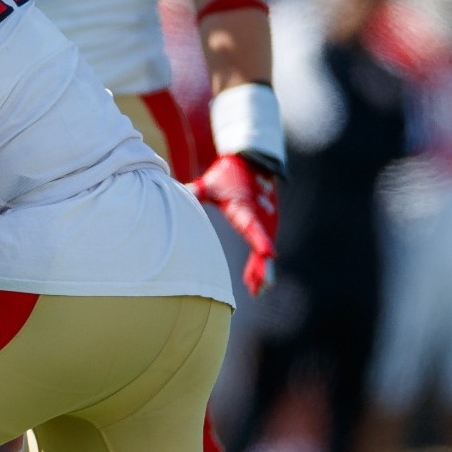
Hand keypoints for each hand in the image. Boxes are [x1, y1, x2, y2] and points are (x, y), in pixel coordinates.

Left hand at [192, 152, 279, 294]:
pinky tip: (254, 283)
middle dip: (262, 267)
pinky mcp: (266, 224)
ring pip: (265, 250)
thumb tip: (181, 192)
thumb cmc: (227, 172)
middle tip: (260, 288)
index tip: (270, 256)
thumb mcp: (211, 182)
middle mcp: (260, 216)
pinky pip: (263, 248)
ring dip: (261, 270)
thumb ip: (198, 190)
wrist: (251, 160)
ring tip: (256, 291)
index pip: (254, 227)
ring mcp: (266, 221)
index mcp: (245, 207)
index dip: (262, 242)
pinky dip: (259, 264)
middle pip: (262, 245)